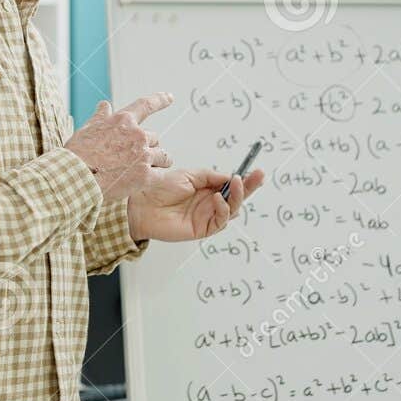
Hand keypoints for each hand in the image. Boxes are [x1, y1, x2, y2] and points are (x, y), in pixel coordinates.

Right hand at [65, 93, 173, 202]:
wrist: (77, 176)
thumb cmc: (78, 153)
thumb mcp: (88, 128)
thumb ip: (101, 116)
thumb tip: (105, 104)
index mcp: (124, 121)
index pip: (146, 105)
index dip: (160, 100)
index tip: (170, 97)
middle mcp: (138, 135)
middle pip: (154, 137)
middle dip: (148, 146)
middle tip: (135, 157)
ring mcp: (143, 155)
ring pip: (163, 156)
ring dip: (159, 161)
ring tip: (149, 168)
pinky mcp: (146, 176)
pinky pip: (161, 175)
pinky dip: (157, 177)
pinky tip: (149, 181)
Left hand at [126, 167, 265, 242]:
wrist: (142, 203)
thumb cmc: (161, 187)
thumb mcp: (191, 175)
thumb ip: (212, 176)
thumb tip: (232, 177)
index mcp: (208, 189)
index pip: (232, 186)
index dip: (246, 180)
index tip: (256, 171)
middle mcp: (210, 203)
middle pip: (237, 198)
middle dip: (249, 188)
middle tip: (258, 177)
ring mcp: (207, 217)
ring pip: (232, 210)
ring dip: (238, 197)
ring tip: (236, 183)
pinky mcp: (202, 229)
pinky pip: (220, 221)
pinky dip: (223, 209)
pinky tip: (218, 198)